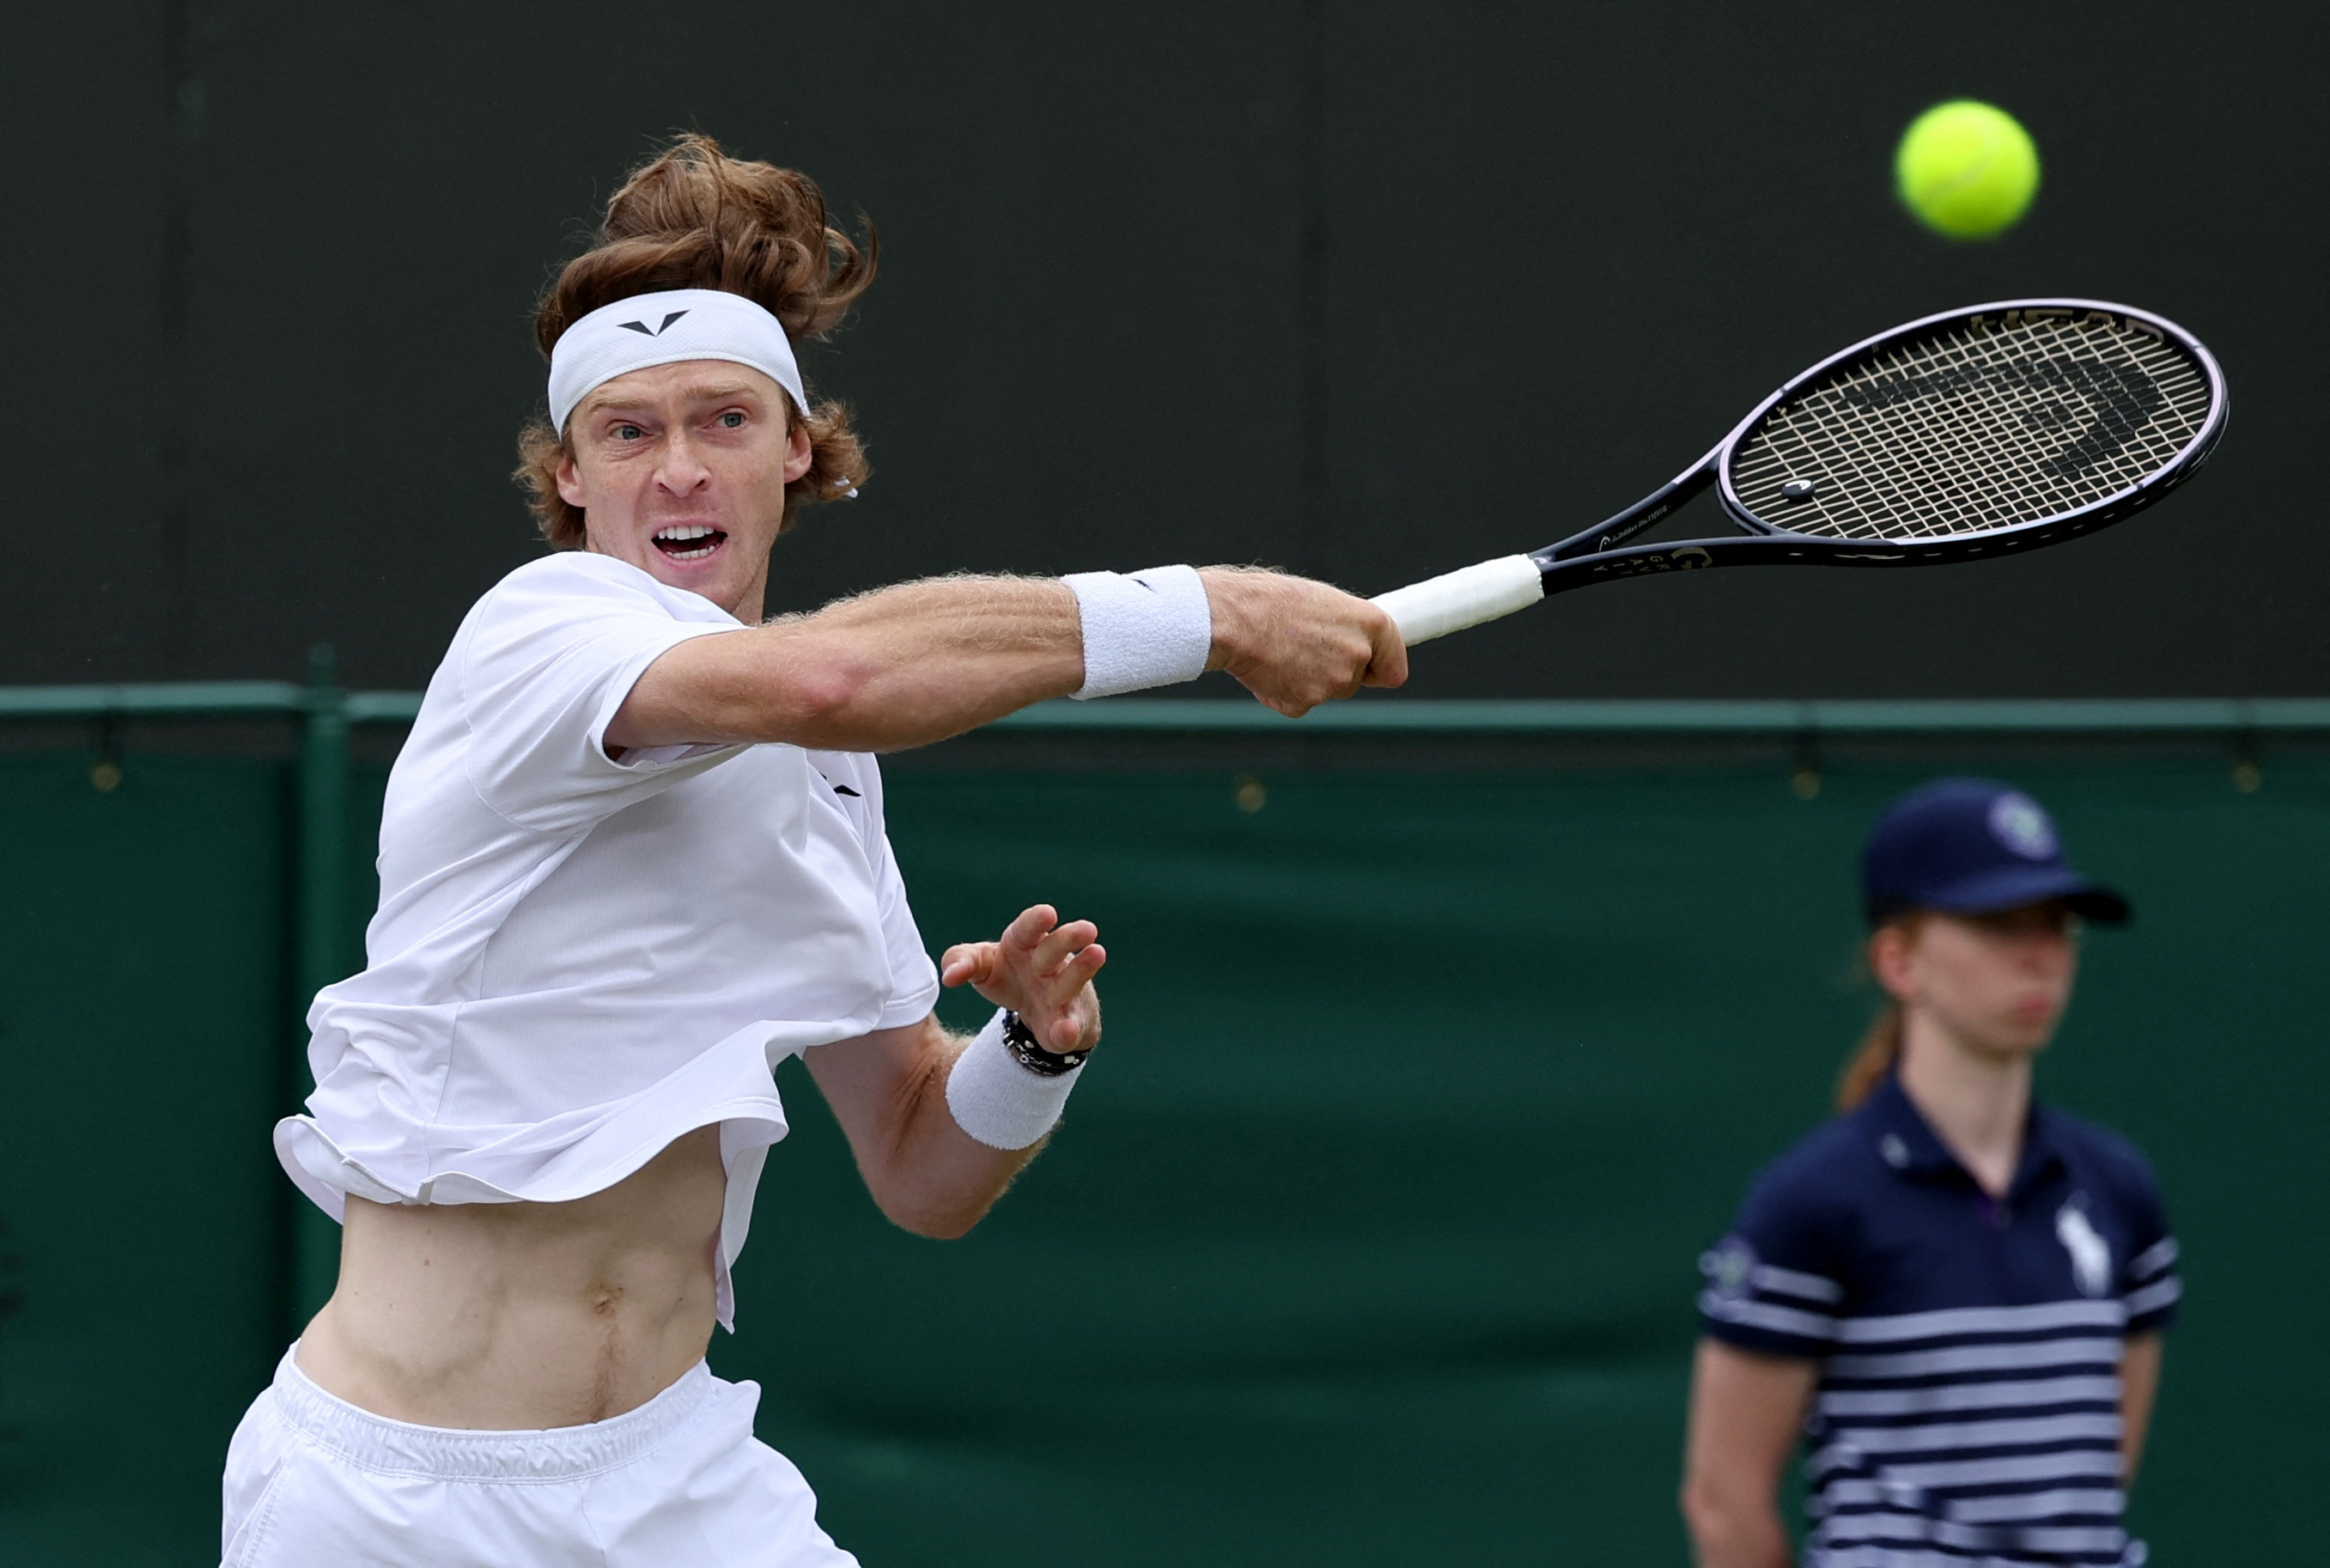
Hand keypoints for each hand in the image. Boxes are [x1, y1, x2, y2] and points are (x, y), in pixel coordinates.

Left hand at [940, 904, 1104, 1054]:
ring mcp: (1063, 989)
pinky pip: (1070, 1024)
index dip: (1037, 920)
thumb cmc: (1007, 974)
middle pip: (1057, 947)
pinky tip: (1065, 1032)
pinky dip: (1068, 1029)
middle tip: (1087, 929)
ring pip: (1073, 979)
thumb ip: (961, 963)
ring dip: (1082, 969)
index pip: (1028, 927)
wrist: (1033, 1009)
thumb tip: (950, 977)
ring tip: (1098, 954)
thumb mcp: (981, 966)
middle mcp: (1048, 961)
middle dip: (1069, 938)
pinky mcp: (1070, 1020)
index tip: (1047, 914)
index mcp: (1024, 942)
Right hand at [1199, 568, 1408, 716]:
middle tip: (1302, 645)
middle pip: (1356, 679)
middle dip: (1333, 669)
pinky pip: (1299, 702)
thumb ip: (1346, 626)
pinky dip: (1284, 690)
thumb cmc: (1270, 600)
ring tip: (1280, 651)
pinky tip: (1267, 668)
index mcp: (1371, 624)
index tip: (1376, 672)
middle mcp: (1359, 655)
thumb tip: (1353, 644)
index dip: (1383, 668)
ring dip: (1307, 679)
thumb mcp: (1322, 600)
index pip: (1394, 664)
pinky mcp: (1305, 703)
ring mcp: (1333, 683)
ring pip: (1326, 691)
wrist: (1231, 619)